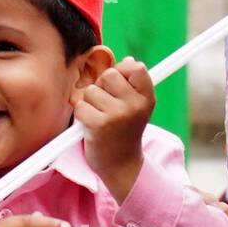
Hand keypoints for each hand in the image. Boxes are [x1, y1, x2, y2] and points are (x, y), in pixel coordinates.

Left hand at [75, 57, 153, 201]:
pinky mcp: (99, 125)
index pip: (136, 67)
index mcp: (147, 99)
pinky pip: (80, 106)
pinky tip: (91, 127)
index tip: (119, 86)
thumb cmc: (125, 132)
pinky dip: (81, 115)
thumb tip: (127, 60)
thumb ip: (131, 84)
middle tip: (106, 105)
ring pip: (91, 90)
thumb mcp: (136, 107)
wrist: (121, 166)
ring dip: (90, 103)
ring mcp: (117, 115)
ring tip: (100, 118)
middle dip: (102, 87)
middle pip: (109, 75)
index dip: (123, 72)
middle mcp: (135, 106)